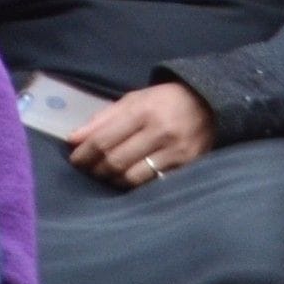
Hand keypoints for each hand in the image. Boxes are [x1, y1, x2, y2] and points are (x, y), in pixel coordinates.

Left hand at [67, 81, 214, 187]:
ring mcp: (177, 151)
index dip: (84, 154)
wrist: (210, 104)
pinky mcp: (189, 165)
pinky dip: (135, 183)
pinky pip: (153, 182)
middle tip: (88, 170)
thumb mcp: (133, 100)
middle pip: (116, 161)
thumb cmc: (164, 101)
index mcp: (143, 111)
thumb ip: (102, 119)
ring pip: (133, 177)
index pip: (103, 140)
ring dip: (113, 179)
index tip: (75, 160)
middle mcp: (161, 132)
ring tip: (106, 175)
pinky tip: (128, 178)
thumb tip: (73, 139)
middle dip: (96, 169)